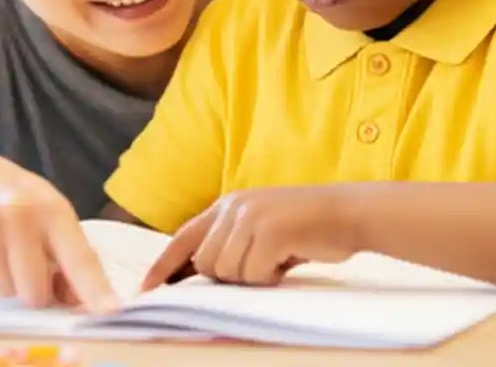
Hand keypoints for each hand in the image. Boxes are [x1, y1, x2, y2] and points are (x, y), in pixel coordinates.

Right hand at [0, 144, 119, 311]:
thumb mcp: (42, 208)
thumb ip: (64, 251)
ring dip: (0, 277)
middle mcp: (18, 214)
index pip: (78, 257)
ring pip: (2, 291)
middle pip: (35, 293)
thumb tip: (76, 299)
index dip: (95, 288)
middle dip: (30, 287)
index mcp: (51, 208)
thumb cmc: (6, 195)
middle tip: (19, 259)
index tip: (111, 312)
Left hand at [142, 185, 361, 289]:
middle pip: (206, 264)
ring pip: (228, 272)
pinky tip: (288, 261)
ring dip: (253, 277)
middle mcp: (233, 207)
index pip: (184, 237)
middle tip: (262, 267)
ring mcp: (251, 217)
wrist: (349, 213)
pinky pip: (254, 274)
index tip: (146, 290)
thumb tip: (198, 275)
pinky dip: (271, 277)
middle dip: (230, 277)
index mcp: (226, 206)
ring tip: (277, 261)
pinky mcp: (270, 231)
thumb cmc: (306, 228)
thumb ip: (230, 243)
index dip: (163, 265)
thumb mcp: (260, 228)